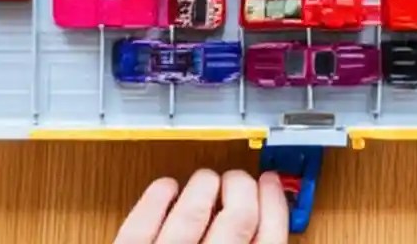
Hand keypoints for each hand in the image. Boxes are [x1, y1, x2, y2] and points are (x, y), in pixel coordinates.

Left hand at [114, 170, 288, 243]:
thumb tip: (268, 228)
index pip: (271, 237)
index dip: (276, 204)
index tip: (271, 184)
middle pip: (238, 218)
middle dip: (242, 188)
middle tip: (238, 180)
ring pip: (191, 214)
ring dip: (204, 186)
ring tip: (206, 180)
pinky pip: (141, 226)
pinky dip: (156, 199)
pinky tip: (165, 188)